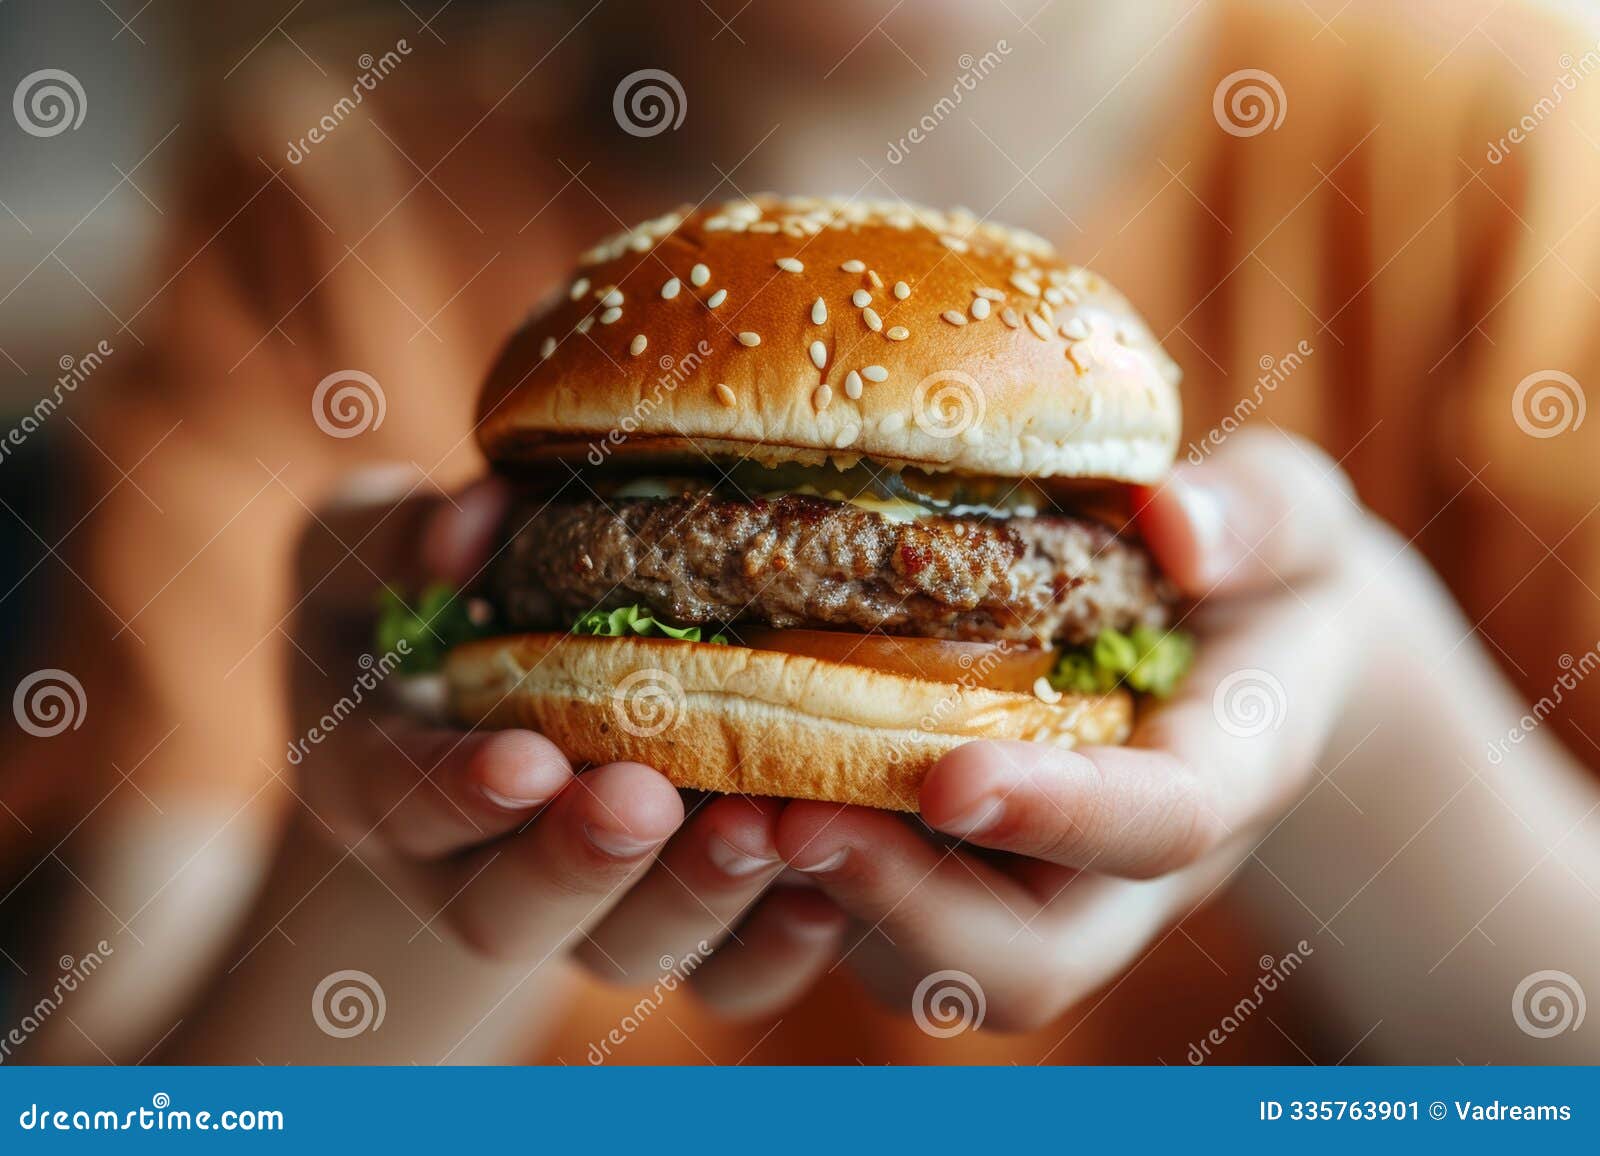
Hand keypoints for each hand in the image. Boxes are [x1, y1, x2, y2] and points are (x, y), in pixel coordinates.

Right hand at [288, 471, 845, 1016]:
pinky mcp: (668, 917)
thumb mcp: (372, 544)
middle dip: (578, 862)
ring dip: (692, 898)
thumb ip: (398, 536)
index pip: (395, 800)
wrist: (476, 689)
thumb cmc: (419, 596)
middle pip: (506, 909)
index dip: (457, 792)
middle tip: (645, 801)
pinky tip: (825, 896)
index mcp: (375, 774)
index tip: (527, 761)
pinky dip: (772, 949)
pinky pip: (720, 975)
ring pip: (621, 947)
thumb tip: (473, 529)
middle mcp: (466, 866)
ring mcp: (574, 905)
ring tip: (761, 828)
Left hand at [771, 430, 1379, 1030]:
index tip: (951, 774)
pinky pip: (870, 937)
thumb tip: (1172, 520)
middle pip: (1025, 961)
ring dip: (822, 910)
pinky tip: (718, 800)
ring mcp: (1036, 891)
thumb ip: (1259, 516)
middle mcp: (1120, 869)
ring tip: (724, 812)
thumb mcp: (1295, 517)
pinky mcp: (960, 885)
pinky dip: (788, 897)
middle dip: (905, 906)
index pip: (1157, 824)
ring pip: (930, 971)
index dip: (1057, 815)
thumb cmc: (1262, 574)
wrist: (1245, 660)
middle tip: (786, 815)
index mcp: (1223, 772)